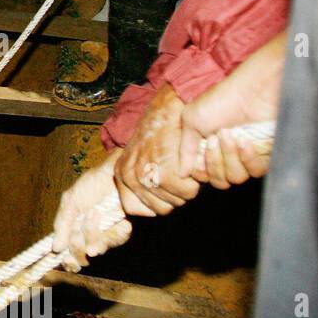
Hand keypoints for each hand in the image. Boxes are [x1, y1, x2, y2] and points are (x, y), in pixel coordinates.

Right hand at [51, 149, 132, 270]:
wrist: (116, 175)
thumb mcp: (70, 202)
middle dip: (79, 242)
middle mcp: (88, 235)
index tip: (66, 260)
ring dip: (94, 233)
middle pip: (81, 255)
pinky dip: (112, 230)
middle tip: (81, 223)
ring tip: (96, 213)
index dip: (67, 261)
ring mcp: (105, 234)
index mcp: (73, 228)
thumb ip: (62, 224)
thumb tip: (55, 248)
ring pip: (97, 249)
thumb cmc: (91, 185)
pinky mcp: (121, 231)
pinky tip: (111, 216)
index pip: (69, 253)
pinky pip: (115, 240)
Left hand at [114, 84, 200, 216]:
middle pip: (160, 208)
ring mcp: (146, 176)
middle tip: (179, 173)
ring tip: (184, 166)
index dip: (153, 204)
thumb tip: (150, 208)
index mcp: (121, 174)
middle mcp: (129, 177)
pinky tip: (191, 164)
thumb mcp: (140, 154)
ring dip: (186, 187)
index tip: (164, 190)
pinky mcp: (165, 173)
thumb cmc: (161, 130)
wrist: (171, 108)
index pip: (133, 209)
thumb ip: (140, 178)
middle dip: (174, 195)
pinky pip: (187, 192)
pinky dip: (195, 180)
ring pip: (176, 201)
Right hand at [178, 34, 285, 185]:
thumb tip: (181, 174)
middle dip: (214, 160)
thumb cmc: (221, 101)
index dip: (201, 169)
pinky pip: (255, 172)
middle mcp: (225, 156)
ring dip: (229, 157)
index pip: (202, 175)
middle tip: (214, 138)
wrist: (252, 92)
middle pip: (218, 181)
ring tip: (230, 135)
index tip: (202, 146)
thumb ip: (185, 150)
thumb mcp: (192, 121)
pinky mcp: (264, 156)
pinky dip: (247, 158)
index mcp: (206, 148)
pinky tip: (245, 141)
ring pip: (235, 178)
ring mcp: (245, 157)